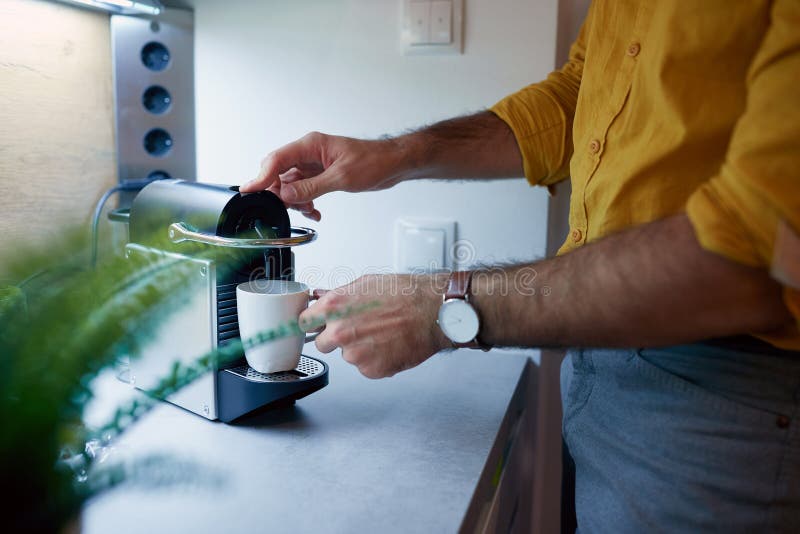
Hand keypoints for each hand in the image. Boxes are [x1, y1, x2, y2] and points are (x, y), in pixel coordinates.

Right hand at [240, 132, 411, 220]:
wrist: (393, 164)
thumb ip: (311, 187)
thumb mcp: (341, 177)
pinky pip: (303, 189)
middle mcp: (309, 153)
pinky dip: (305, 201)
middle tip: (284, 208)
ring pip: (290, 183)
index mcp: (311, 145)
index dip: (261, 176)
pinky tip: (314, 211)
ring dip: (294, 200)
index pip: (277, 159)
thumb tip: (286, 195)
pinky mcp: (321, 175)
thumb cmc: (374, 161)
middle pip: (278, 171)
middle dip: (278, 192)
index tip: (249, 190)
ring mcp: (314, 164)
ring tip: (307, 210)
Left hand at [301, 274, 451, 378]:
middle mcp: (340, 331)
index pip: (305, 322)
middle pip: (321, 343)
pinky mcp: (370, 370)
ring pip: (347, 356)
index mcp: (335, 307)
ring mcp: (354, 353)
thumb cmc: (405, 294)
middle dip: (335, 339)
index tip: (319, 325)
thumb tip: (322, 298)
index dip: (314, 324)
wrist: (433, 312)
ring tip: (382, 334)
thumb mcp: (366, 283)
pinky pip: (365, 367)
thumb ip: (339, 295)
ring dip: (359, 349)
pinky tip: (389, 345)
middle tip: (358, 330)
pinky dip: (376, 360)